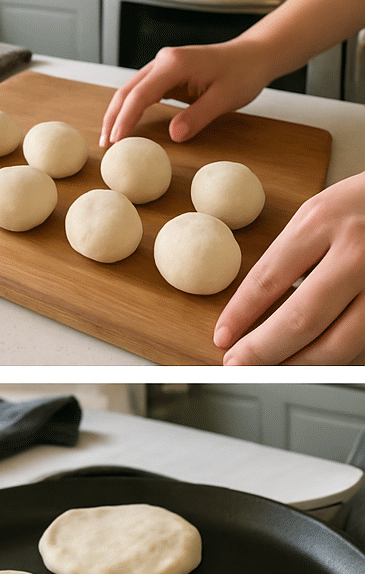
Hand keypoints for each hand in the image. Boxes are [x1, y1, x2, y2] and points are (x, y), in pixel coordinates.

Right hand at [100, 41, 272, 146]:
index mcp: (175, 64)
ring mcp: (163, 65)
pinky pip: (140, 93)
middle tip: (105, 145)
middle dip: (112, 119)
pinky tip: (125, 126)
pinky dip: (130, 110)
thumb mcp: (225, 98)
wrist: (255, 55)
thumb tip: (173, 136)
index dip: (125, 120)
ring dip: (117, 115)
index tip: (116, 142)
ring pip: (129, 91)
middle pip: (126, 91)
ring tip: (109, 139)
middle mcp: (163, 61)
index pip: (139, 95)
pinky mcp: (165, 73)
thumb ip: (198, 116)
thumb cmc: (244, 72)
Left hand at [214, 171, 364, 363]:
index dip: (239, 316)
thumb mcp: (319, 213)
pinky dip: (335, 358)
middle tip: (238, 364)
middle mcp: (357, 251)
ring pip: (338, 344)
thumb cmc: (364, 204)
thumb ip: (288, 257)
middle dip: (262, 351)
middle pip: (301, 319)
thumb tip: (252, 312)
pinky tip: (315, 360)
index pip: (267, 280)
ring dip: (298, 365)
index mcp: (324, 221)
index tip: (223, 338)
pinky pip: (363, 345)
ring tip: (272, 370)